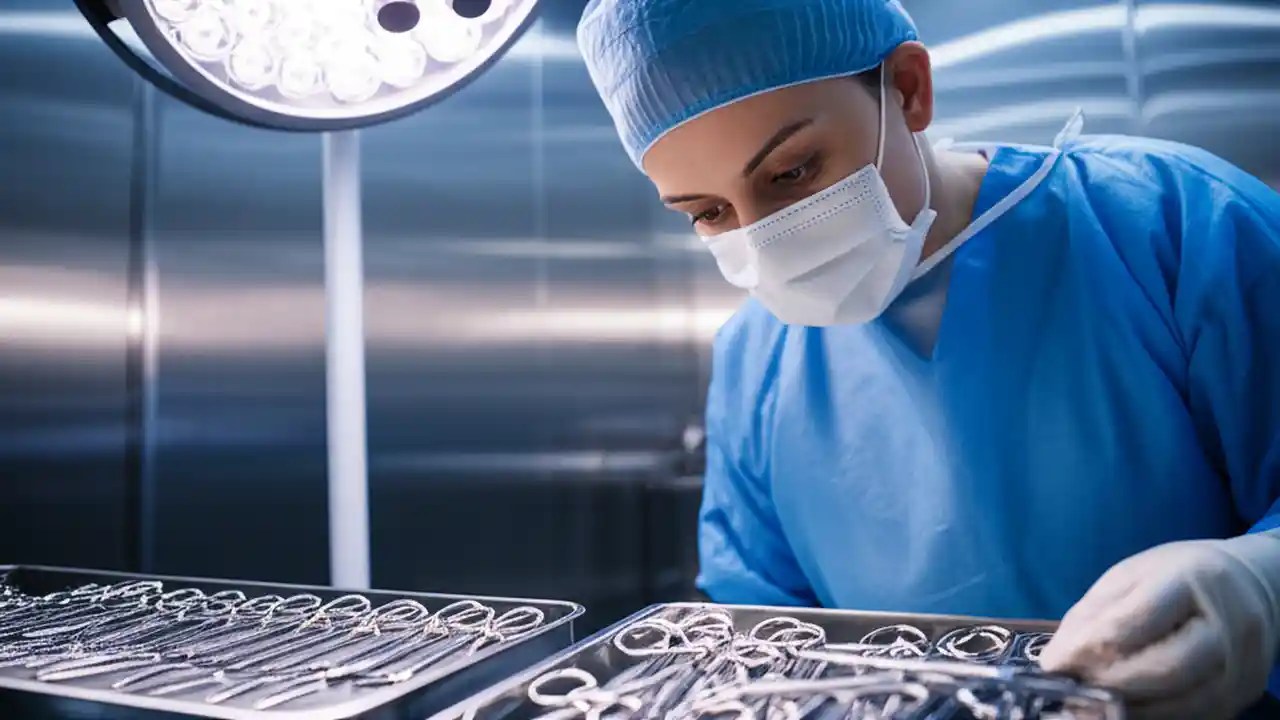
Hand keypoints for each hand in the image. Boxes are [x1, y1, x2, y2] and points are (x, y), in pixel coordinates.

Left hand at [1040, 533, 1279, 719]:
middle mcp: (1225, 628)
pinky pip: (1188, 716)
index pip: (1136, 621)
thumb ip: (1092, 616)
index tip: (1053, 664)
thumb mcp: (1131, 576)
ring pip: (1176, 703)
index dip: (1089, 647)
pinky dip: (1148, 716)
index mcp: (1191, 581)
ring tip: (1087, 703)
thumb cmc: (1179, 576)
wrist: (1250, 586)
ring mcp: (1238, 668)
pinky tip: (1120, 708)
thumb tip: (1054, 662)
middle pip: (1163, 669)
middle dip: (1107, 683)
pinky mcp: (1239, 697)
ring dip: (1124, 708)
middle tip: (1070, 688)